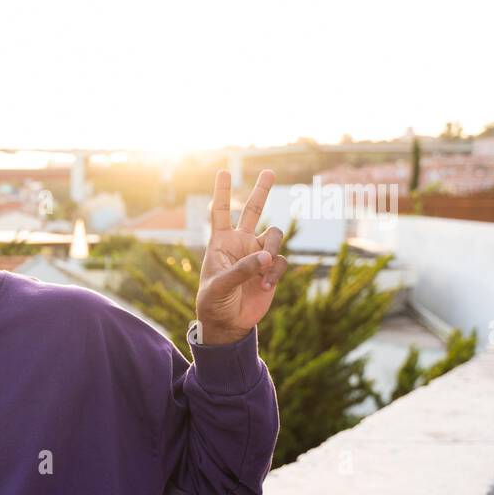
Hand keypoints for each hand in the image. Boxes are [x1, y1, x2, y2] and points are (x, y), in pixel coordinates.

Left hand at [195, 169, 288, 344]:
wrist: (228, 323)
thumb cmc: (214, 302)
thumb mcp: (220, 286)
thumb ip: (242, 270)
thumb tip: (266, 256)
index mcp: (221, 243)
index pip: (221, 212)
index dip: (223, 192)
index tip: (224, 171)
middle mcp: (240, 244)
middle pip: (253, 211)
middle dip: (261, 191)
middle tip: (269, 171)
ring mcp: (257, 255)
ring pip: (274, 235)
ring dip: (271, 250)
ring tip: (262, 271)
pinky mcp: (270, 269)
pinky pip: (280, 260)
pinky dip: (275, 272)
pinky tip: (266, 286)